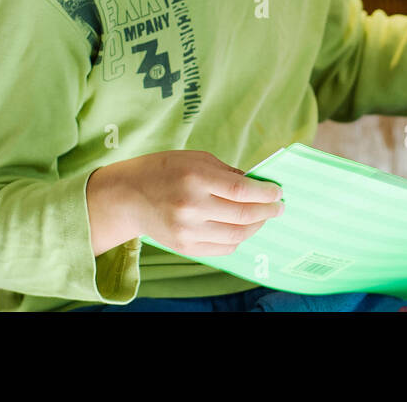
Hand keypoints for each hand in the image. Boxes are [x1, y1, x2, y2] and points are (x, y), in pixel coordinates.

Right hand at [97, 150, 284, 257]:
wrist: (127, 196)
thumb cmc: (164, 170)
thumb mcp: (196, 159)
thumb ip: (228, 172)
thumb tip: (258, 185)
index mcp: (196, 177)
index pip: (242, 190)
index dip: (266, 192)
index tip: (278, 192)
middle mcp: (192, 206)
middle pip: (243, 215)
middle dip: (268, 211)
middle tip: (279, 207)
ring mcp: (187, 229)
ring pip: (236, 235)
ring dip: (256, 226)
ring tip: (263, 217)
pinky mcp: (184, 246)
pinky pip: (222, 248)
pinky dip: (238, 239)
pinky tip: (243, 229)